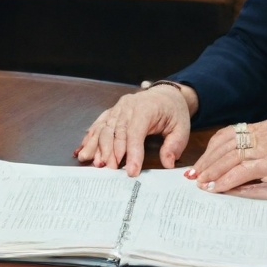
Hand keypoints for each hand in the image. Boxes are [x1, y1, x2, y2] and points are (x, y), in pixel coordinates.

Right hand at [75, 83, 195, 174]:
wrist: (165, 95)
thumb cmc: (173, 112)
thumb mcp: (182, 128)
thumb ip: (174, 145)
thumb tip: (167, 163)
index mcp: (145, 109)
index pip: (135, 132)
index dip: (132, 153)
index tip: (132, 171)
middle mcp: (127, 107)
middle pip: (116, 131)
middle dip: (112, 152)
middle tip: (111, 170)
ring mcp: (117, 109)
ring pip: (104, 128)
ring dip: (98, 148)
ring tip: (96, 164)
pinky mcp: (111, 113)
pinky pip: (98, 125)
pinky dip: (90, 139)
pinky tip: (84, 152)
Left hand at [186, 118, 266, 198]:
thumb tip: (242, 174)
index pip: (233, 133)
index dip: (213, 148)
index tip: (202, 162)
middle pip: (228, 144)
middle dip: (206, 161)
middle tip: (192, 175)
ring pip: (233, 157)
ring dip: (212, 171)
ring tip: (199, 184)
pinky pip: (246, 171)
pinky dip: (227, 180)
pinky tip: (217, 188)